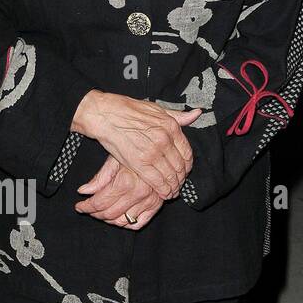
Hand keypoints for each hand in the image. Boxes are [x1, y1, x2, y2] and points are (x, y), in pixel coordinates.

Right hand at [72, 90, 201, 198]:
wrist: (106, 115)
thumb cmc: (129, 110)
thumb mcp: (158, 109)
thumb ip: (178, 116)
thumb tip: (196, 114)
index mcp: (171, 127)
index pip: (187, 153)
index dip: (188, 166)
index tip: (184, 171)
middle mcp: (165, 140)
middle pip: (180, 167)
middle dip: (181, 179)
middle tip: (178, 184)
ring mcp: (153, 152)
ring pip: (170, 176)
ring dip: (173, 187)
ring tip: (172, 192)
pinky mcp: (140, 163)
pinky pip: (157, 181)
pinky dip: (163, 190)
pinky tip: (164, 194)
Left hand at [74, 155, 164, 228]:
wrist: (159, 153)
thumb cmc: (136, 152)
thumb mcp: (115, 159)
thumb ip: (99, 178)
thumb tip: (83, 191)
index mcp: (125, 182)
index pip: (99, 203)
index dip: (86, 207)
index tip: (79, 207)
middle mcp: (138, 194)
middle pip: (109, 214)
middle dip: (95, 214)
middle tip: (88, 209)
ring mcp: (148, 202)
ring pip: (122, 221)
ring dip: (108, 220)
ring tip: (101, 212)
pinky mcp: (156, 206)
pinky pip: (138, 224)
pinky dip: (126, 225)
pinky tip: (118, 217)